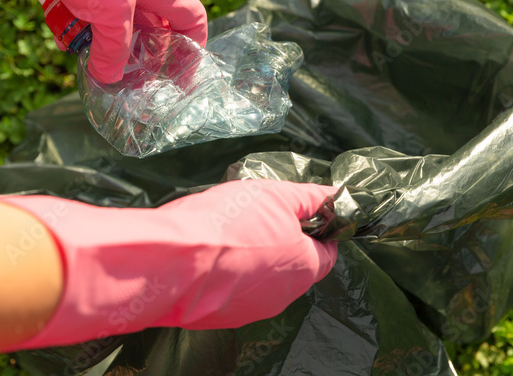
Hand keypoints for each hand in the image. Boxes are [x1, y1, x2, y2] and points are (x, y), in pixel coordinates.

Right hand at [0, 180, 337, 348]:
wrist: (174, 262)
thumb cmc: (231, 222)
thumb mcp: (276, 196)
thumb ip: (310, 197)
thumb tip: (337, 195)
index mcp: (304, 269)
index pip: (328, 253)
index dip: (320, 228)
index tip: (304, 211)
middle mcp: (282, 297)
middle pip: (293, 267)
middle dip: (283, 241)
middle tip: (260, 215)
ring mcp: (249, 311)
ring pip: (261, 280)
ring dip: (253, 257)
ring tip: (230, 230)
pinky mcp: (218, 317)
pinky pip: (231, 291)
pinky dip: (227, 273)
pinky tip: (210, 251)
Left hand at [34, 0, 207, 82]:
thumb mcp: (109, 11)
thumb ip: (114, 48)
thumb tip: (109, 77)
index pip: (191, 18)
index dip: (193, 47)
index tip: (183, 75)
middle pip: (151, 24)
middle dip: (140, 53)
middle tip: (129, 80)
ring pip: (115, 17)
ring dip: (103, 41)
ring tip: (88, 61)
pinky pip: (87, 6)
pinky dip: (78, 24)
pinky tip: (62, 36)